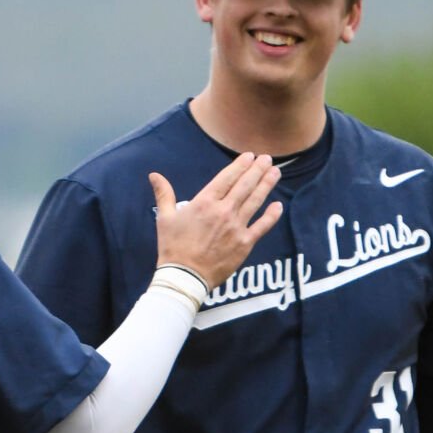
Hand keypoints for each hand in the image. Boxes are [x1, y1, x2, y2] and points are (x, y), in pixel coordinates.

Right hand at [150, 153, 284, 288]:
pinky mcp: (244, 244)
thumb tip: (154, 175)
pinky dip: (271, 215)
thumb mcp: (164, 218)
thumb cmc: (172, 247)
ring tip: (275, 172)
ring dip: (267, 184)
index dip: (240, 165)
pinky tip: (278, 205)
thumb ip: (164, 194)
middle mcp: (223, 211)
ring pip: (255, 201)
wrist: (184, 277)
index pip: (227, 177)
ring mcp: (236, 227)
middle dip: (257, 170)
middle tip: (267, 158)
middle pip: (245, 185)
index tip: (250, 156)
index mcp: (204, 202)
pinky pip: (262, 226)